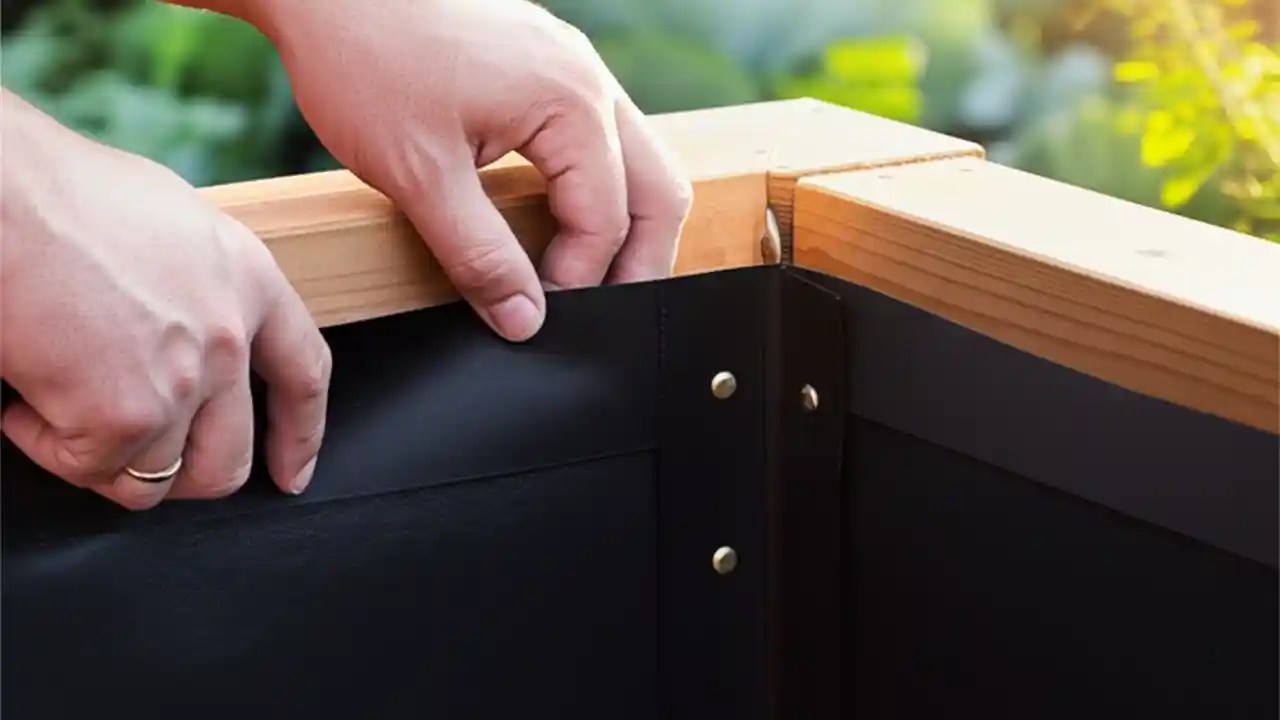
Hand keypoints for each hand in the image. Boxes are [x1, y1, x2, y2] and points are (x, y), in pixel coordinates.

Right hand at [0, 93, 330, 509]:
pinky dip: (47, 444)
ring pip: (155, 476)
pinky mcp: (126, 418)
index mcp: (249, 280)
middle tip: (131, 456)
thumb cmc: (57, 194)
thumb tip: (183, 327)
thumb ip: (199, 288)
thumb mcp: (168, 226)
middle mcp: (229, 336)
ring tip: (57, 402)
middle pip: (227, 456)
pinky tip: (24, 397)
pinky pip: (89, 467)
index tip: (292, 473)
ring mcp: (183, 383)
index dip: (300, 434)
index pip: (303, 374)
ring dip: (102, 455)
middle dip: (182, 475)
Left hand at [248, 0, 693, 340]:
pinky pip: (601, 139)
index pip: (610, 217)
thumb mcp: (419, 176)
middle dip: (638, 260)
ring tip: (583, 276)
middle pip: (658, 190)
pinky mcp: (547, 68)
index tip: (537, 315)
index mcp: (571, 103)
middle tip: (601, 314)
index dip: (580, 280)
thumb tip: (523, 319)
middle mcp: (588, 80)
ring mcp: (572, 68)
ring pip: (638, 164)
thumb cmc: (363, 59)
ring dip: (622, 225)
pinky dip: (594, 189)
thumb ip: (479, 256)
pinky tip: (557, 220)